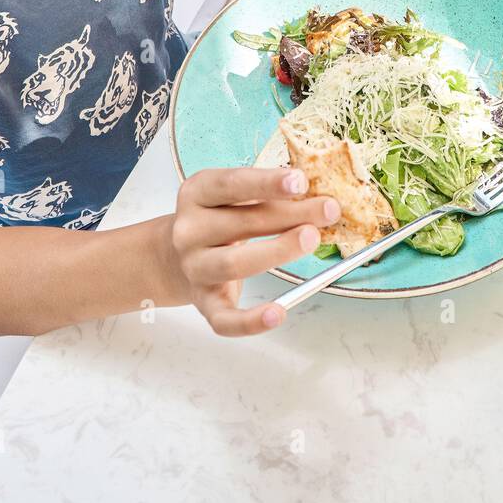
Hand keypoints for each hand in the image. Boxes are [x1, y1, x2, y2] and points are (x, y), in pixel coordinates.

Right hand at [170, 165, 339, 335]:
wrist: (176, 257)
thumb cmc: (218, 220)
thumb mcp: (232, 197)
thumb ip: (268, 196)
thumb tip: (318, 202)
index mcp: (196, 194)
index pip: (231, 184)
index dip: (267, 182)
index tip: (300, 180)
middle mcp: (189, 231)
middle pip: (241, 223)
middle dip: (290, 216)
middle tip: (327, 211)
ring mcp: (195, 268)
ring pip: (234, 264)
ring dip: (277, 251)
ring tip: (311, 240)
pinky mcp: (204, 303)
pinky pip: (225, 318)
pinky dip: (251, 321)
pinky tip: (278, 313)